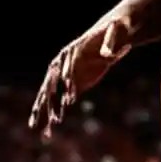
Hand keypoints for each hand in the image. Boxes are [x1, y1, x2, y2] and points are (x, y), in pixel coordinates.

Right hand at [28, 14, 133, 137]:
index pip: (66, 71)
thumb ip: (111, 44)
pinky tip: (49, 131)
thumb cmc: (115, 30)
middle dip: (52, 104)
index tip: (70, 100)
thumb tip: (106, 54)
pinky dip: (54, 114)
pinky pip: (59, 101)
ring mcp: (63, 76)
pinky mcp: (70, 84)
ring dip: (46, 113)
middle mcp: (62, 64)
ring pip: (49, 96)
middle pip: (52, 85)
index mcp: (71, 52)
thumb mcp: (116, 32)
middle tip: (53, 120)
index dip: (68, 85)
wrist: (114, 32)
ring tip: (44, 131)